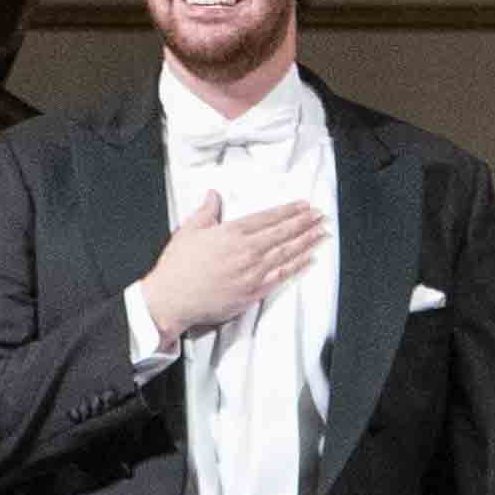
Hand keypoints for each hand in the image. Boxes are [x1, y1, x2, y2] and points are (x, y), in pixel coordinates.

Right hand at [138, 185, 325, 347]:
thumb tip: (214, 195)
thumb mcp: (189, 230)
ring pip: (286, 253)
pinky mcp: (252, 292)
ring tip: (322, 233)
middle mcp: (246, 251)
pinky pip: (280, 277)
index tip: (303, 205)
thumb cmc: (178, 266)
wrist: (172, 299)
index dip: (289, 210)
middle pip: (283, 233)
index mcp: (232, 232)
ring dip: (306, 242)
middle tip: (321, 216)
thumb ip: (206, 210)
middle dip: (304, 223)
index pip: (268, 217)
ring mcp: (252, 272)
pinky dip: (297, 267)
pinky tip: (309, 259)